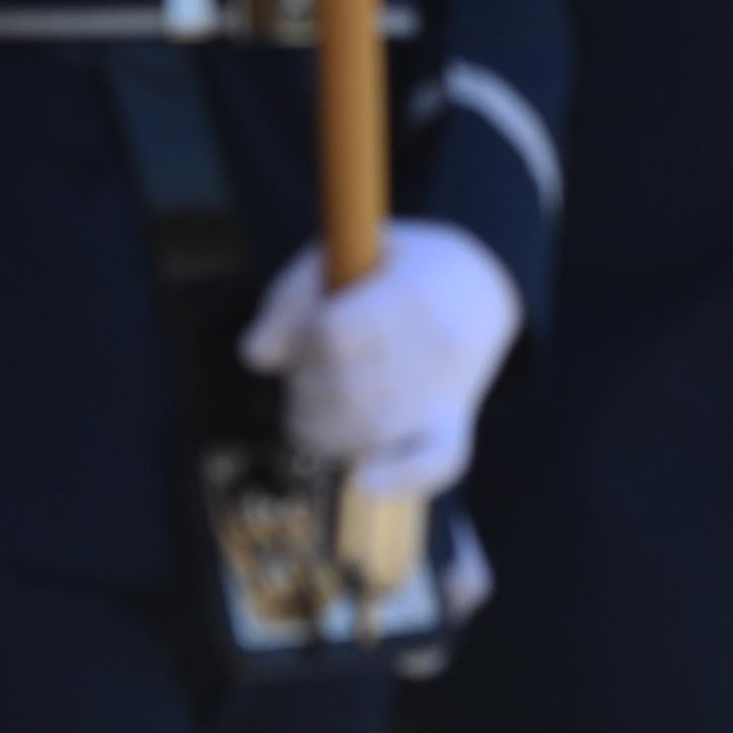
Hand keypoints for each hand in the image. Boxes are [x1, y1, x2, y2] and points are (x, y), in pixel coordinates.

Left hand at [238, 220, 521, 498]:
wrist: (478, 289)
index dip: (299, 340)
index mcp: (411, 293)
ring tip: (311, 412)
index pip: (332, 334)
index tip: (300, 336)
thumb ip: (294, 295)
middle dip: (302, 389)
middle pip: (343, 389)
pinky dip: (396, 478)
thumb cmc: (394, 270)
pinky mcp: (455, 425)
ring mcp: (448, 391)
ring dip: (320, 430)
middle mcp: (436, 347)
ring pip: (370, 432)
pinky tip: (360, 478)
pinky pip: (435, 464)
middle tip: (301, 378)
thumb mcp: (345, 253)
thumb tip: (255, 356)